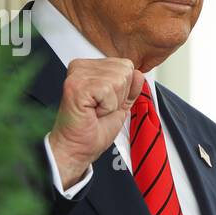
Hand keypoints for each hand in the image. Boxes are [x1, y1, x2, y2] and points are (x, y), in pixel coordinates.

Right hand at [48, 58, 143, 187]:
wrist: (76, 148)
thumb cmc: (92, 130)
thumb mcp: (120, 105)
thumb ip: (131, 88)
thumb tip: (139, 74)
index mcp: (90, 68)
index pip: (126, 66)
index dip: (124, 91)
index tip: (105, 103)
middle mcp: (81, 67)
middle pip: (125, 70)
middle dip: (120, 96)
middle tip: (100, 109)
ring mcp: (78, 74)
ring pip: (119, 80)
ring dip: (112, 103)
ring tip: (96, 110)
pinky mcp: (77, 85)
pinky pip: (109, 90)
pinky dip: (107, 107)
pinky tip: (93, 112)